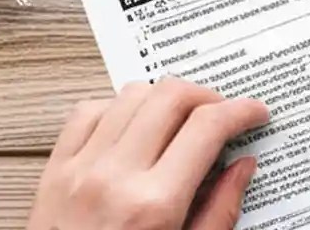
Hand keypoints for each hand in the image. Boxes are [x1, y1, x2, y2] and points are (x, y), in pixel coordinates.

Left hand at [28, 78, 268, 229]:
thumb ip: (219, 213)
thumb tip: (242, 167)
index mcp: (154, 207)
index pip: (207, 127)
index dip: (240, 111)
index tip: (254, 113)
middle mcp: (115, 178)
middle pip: (171, 96)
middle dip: (207, 97)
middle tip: (222, 114)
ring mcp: (80, 169)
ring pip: (132, 95)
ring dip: (164, 99)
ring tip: (180, 121)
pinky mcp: (55, 170)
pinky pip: (88, 111)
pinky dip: (117, 108)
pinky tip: (133, 127)